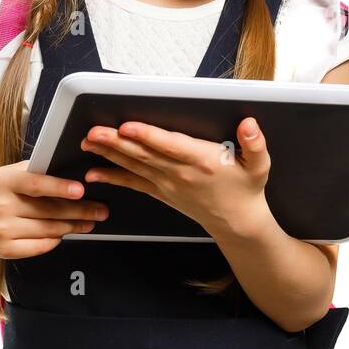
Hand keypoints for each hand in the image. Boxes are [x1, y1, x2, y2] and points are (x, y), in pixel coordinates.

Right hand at [0, 161, 109, 258]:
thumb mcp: (10, 174)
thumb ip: (37, 172)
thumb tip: (73, 172)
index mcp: (2, 181)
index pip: (35, 184)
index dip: (59, 187)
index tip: (81, 190)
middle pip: (49, 210)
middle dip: (81, 211)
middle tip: (101, 210)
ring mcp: (0, 230)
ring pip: (49, 230)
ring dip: (74, 226)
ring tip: (90, 222)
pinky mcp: (4, 249)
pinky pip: (40, 246)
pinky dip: (55, 239)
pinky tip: (64, 233)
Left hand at [80, 117, 270, 238]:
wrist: (237, 223)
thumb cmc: (246, 190)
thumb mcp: (260, 165)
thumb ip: (256, 144)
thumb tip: (250, 125)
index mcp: (202, 162)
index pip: (171, 146)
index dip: (148, 136)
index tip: (128, 127)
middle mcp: (180, 173)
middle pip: (144, 155)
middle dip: (117, 142)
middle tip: (94, 131)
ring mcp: (168, 184)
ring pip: (134, 166)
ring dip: (109, 154)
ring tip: (88, 143)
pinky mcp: (161, 192)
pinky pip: (133, 184)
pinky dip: (112, 178)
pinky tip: (93, 174)